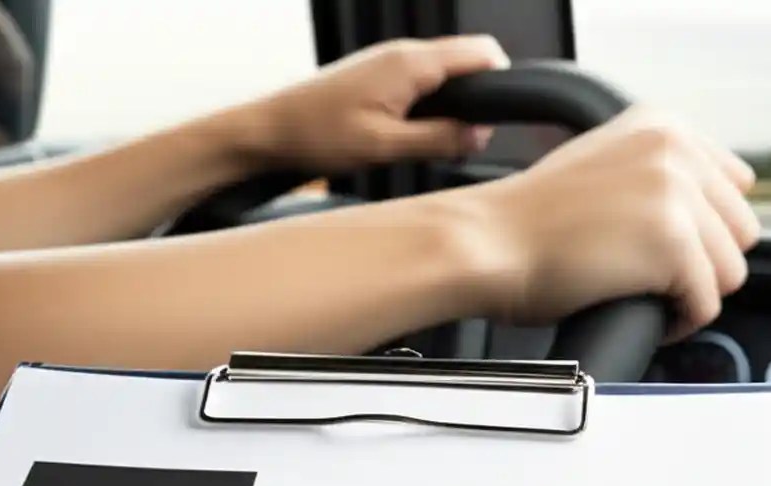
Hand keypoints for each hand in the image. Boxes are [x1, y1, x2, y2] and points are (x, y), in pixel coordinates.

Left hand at [254, 36, 510, 172]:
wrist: (268, 131)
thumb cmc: (315, 135)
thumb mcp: (385, 147)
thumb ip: (440, 140)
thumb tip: (481, 135)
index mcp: (411, 64)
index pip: (482, 53)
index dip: (502, 83)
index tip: (499, 120)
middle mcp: (402, 53)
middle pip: (467, 61)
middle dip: (478, 99)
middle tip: (465, 142)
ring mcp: (388, 61)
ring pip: (443, 74)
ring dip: (452, 106)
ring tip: (435, 144)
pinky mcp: (376, 75)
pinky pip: (420, 83)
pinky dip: (429, 106)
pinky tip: (411, 136)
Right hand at [466, 106, 760, 339]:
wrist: (485, 242)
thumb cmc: (525, 220)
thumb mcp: (600, 164)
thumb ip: (655, 173)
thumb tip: (704, 213)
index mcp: (663, 126)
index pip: (734, 186)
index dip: (703, 228)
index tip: (667, 247)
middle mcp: (677, 151)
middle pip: (740, 230)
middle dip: (702, 262)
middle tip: (651, 276)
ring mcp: (678, 196)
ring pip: (730, 271)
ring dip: (691, 293)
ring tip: (646, 295)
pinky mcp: (673, 245)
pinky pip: (706, 304)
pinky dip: (679, 321)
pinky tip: (644, 312)